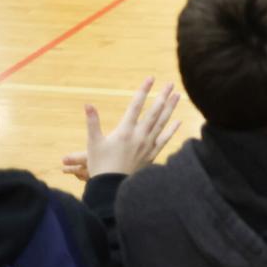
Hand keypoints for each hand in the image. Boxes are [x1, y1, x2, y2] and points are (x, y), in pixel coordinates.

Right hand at [65, 78, 180, 179]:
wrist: (111, 188)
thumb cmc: (100, 165)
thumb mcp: (93, 143)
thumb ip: (92, 122)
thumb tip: (87, 104)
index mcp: (124, 131)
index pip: (136, 105)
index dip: (143, 90)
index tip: (151, 78)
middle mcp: (139, 136)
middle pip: (154, 112)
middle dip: (162, 96)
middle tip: (170, 83)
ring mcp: (147, 145)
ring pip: (162, 123)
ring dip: (170, 108)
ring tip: (178, 96)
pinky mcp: (152, 154)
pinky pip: (164, 140)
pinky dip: (172, 130)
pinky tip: (178, 121)